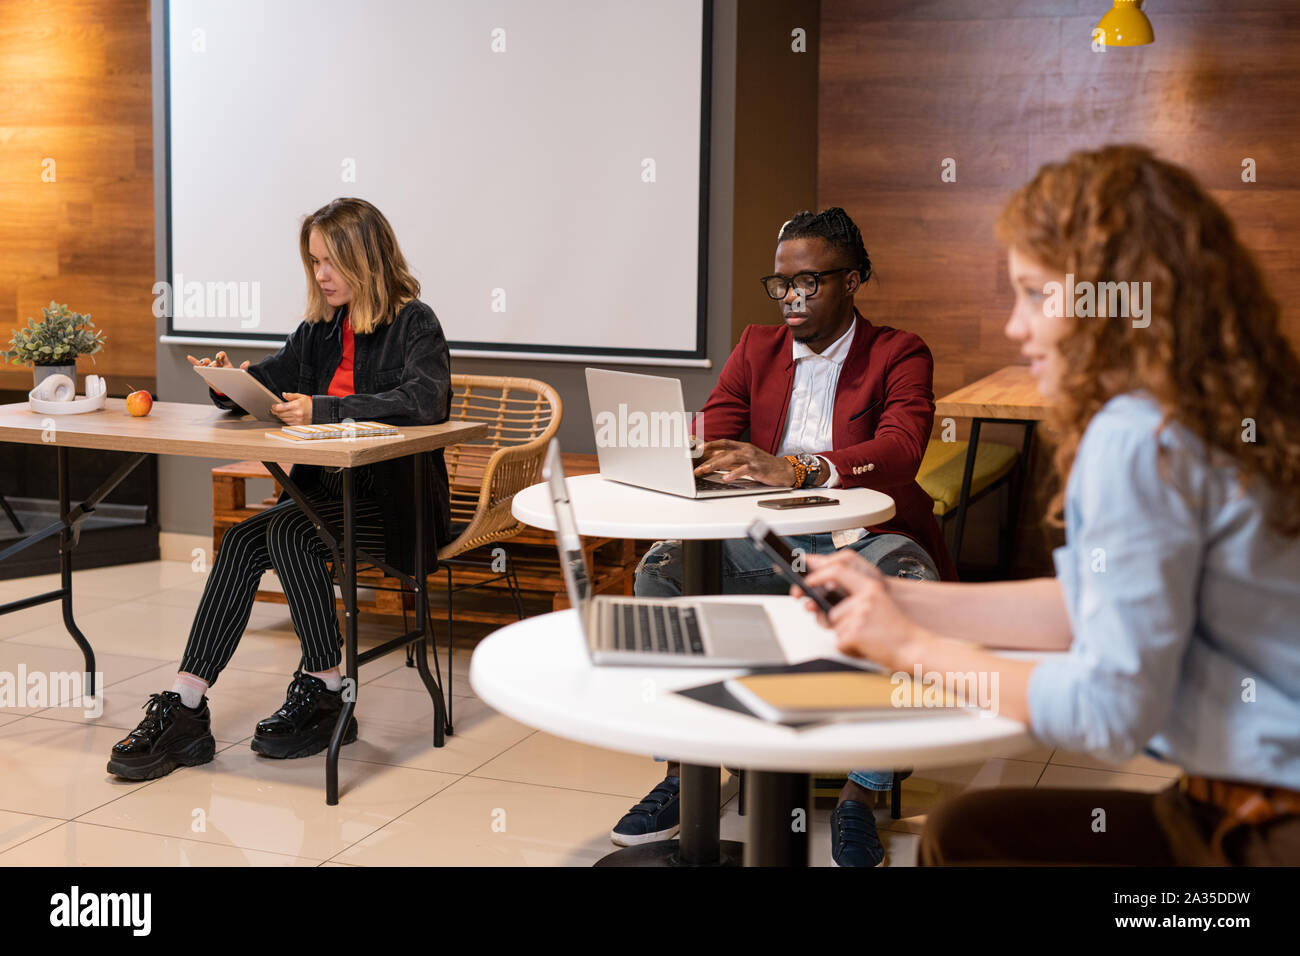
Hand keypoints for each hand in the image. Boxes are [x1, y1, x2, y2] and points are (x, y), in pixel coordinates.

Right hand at [187, 351, 248, 396]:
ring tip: (203, 365)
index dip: (219, 355)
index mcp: (226, 363)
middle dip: (212, 363)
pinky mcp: (205, 372)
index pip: (221, 355)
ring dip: (204, 362)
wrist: (228, 388)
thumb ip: (244, 369)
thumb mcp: (240, 375)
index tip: (218, 357)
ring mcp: (211, 368)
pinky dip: (193, 361)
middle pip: (213, 360)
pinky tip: (189, 357)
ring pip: (206, 362)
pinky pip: (198, 365)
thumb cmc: (234, 380)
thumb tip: (247, 362)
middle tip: (213, 367)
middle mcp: (218, 364)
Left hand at [272, 392, 311, 425]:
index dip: (275, 407)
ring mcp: (297, 420)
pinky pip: (287, 423)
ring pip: (283, 419)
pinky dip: (285, 420)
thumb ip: (291, 395)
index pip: (281, 407)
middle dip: (276, 411)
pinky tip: (286, 416)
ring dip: (280, 416)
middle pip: (280, 414)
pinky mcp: (298, 424)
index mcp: (296, 405)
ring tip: (280, 413)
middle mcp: (296, 413)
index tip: (273, 406)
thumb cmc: (309, 404)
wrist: (317, 412)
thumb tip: (284, 394)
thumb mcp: (301, 397)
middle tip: (274, 409)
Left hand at [693, 439, 796, 485]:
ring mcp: (752, 458)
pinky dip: (734, 474)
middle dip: (707, 459)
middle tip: (696, 468)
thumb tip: (714, 460)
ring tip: (705, 470)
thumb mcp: (746, 460)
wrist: (784, 470)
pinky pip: (744, 469)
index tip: (696, 449)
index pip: (722, 442)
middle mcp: (746, 450)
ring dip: (716, 464)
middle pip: (723, 451)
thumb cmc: (763, 466)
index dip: (709, 445)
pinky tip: (726, 478)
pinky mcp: (758, 468)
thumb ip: (732, 459)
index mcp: (742, 446)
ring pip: (730, 458)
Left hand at [792, 550, 923, 668]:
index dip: (818, 574)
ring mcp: (860, 615)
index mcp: (871, 587)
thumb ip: (854, 599)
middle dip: (827, 619)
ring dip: (845, 636)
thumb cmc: (895, 630)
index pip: (838, 570)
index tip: (807, 580)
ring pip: (835, 626)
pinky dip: (849, 649)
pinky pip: (839, 642)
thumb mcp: (878, 604)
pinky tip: (867, 647)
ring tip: (867, 638)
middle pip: (830, 607)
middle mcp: (865, 597)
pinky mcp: (856, 633)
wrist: (915, 649)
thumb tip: (821, 603)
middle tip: (834, 623)